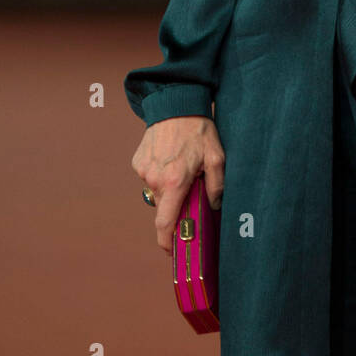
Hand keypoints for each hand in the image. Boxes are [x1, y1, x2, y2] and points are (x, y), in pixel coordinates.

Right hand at [131, 116, 225, 253]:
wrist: (175, 103)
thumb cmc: (199, 130)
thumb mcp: (217, 157)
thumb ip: (216, 186)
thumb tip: (213, 208)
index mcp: (175, 182)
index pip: (165, 223)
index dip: (167, 242)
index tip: (173, 252)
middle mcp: (155, 179)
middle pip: (164, 208)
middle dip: (176, 208)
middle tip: (191, 194)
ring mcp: (144, 171)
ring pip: (157, 193)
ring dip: (169, 189)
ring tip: (183, 168)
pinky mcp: (138, 162)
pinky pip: (150, 178)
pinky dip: (160, 175)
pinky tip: (171, 158)